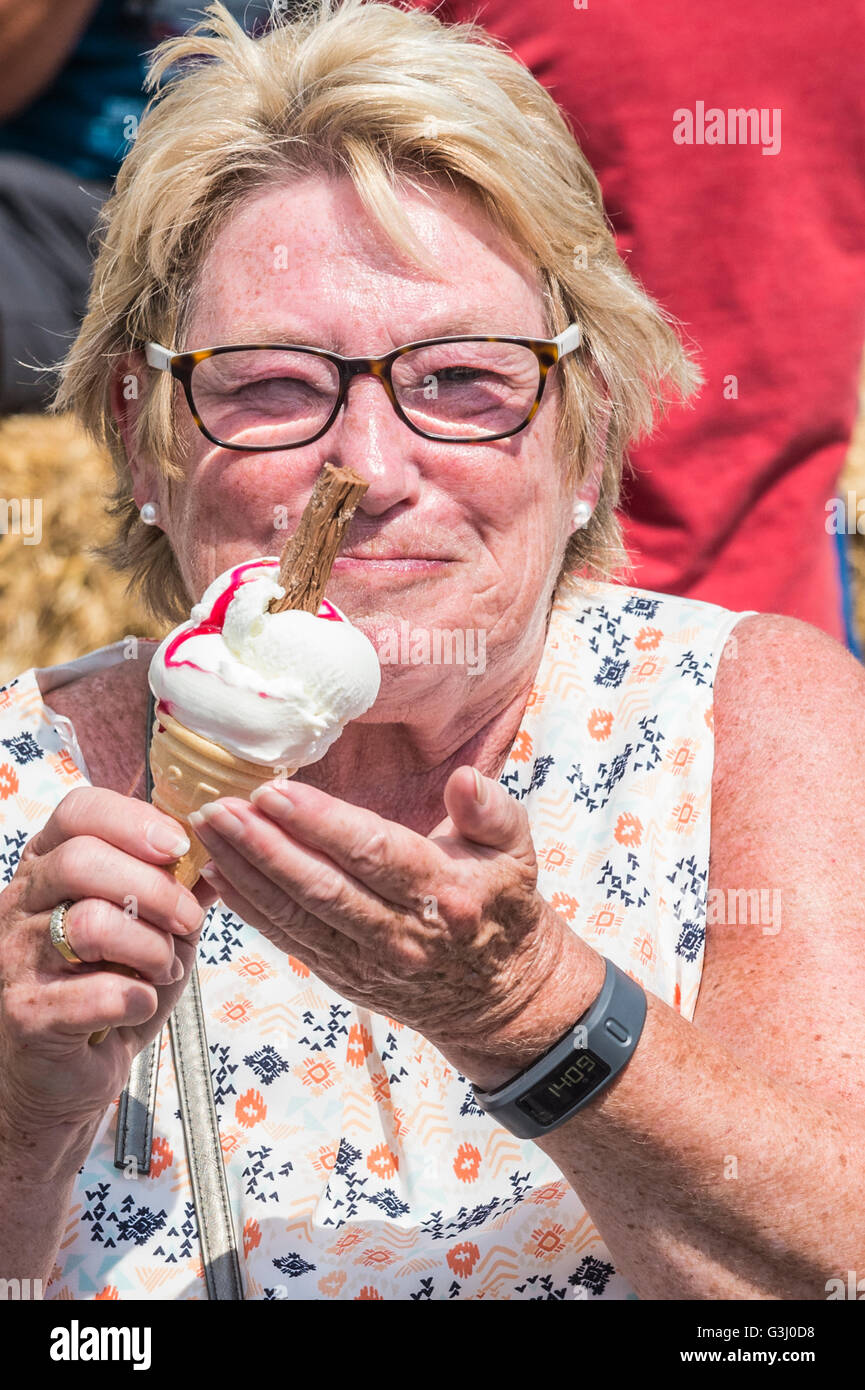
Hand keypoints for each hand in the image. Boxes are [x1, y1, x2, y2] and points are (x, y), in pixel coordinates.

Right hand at [0, 787, 210, 1156]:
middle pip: (83, 860)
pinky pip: (97, 993)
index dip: (134, 821)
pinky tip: (140, 1004)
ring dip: (150, 948)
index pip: (78, 810)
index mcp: (48, 866)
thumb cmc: (107, 990)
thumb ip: (180, 886)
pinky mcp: (27, 1014)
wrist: (63, 1077)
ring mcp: (16, 958)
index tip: (179, 848)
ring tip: (164, 969)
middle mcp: (21, 903)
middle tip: (187, 921)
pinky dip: (138, 998)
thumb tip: (224, 847)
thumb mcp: (151, 927)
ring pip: (92, 923)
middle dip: (157, 889)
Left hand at [189, 767, 600, 1086]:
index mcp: (445, 894)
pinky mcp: (344, 976)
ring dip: (245, 872)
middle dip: (263, 846)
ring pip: (296, 915)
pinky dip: (249, 908)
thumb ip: (493, 810)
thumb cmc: (500, 905)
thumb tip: (464, 779)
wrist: (500, 996)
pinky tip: (218, 874)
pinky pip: (289, 939)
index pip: (373, 854)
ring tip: (208, 830)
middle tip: (219, 806)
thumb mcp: (516, 852)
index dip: (319, 824)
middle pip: (322, 887)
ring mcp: (369, 962)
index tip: (273, 792)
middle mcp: (402, 934)